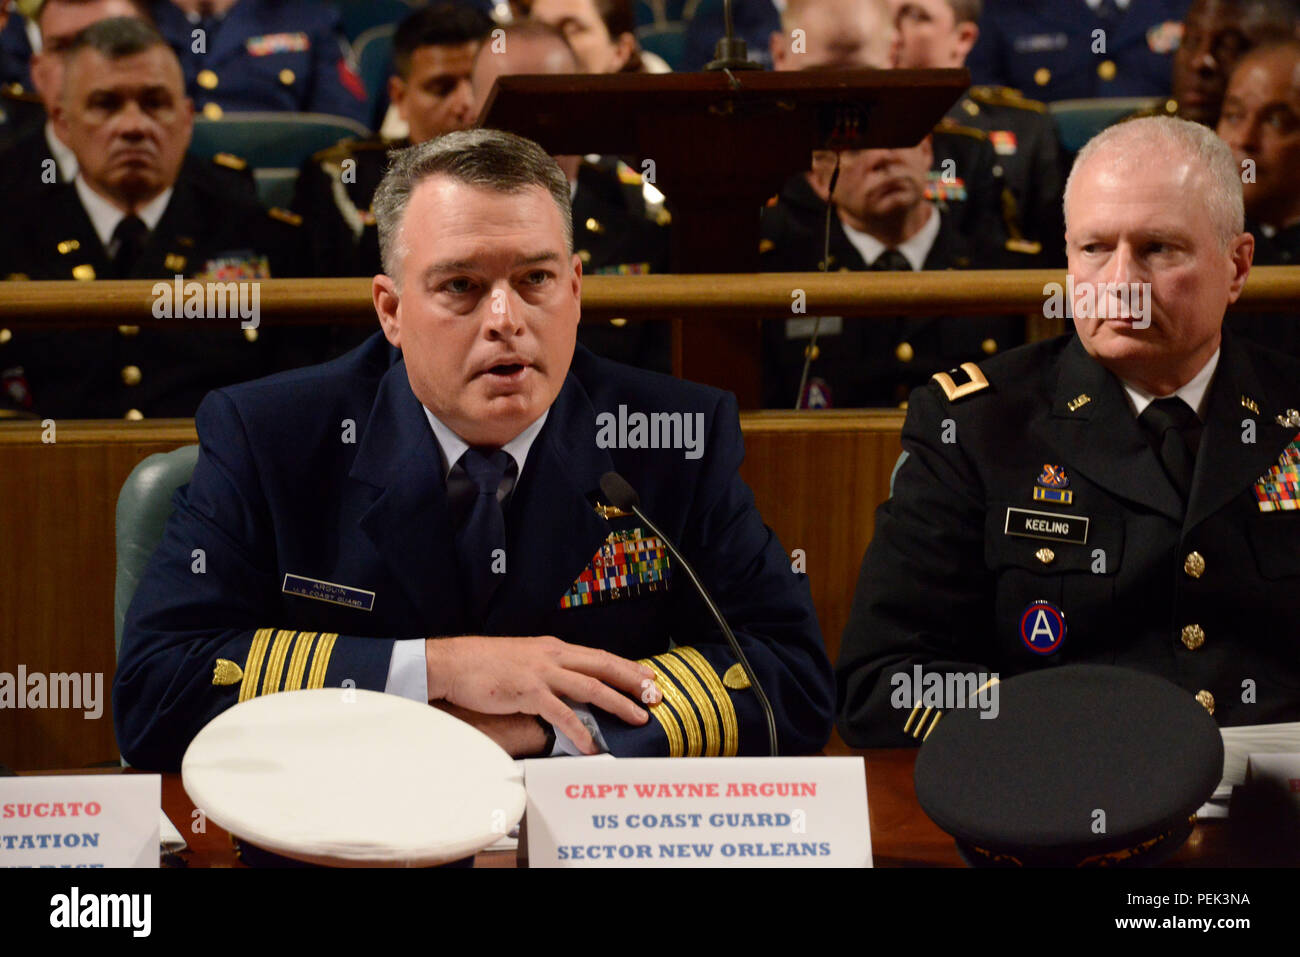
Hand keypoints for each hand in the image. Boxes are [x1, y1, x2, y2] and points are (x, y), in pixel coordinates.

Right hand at [424, 635, 661, 753]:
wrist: (455, 662)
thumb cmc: (484, 663)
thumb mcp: (524, 659)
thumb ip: (547, 669)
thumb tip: (565, 685)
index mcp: (553, 648)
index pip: (598, 655)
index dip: (625, 666)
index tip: (647, 675)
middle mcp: (553, 656)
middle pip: (603, 666)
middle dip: (632, 681)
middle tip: (656, 694)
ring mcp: (542, 673)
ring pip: (591, 688)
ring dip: (618, 703)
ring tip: (638, 717)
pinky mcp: (528, 692)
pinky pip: (561, 714)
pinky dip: (579, 730)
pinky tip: (591, 744)